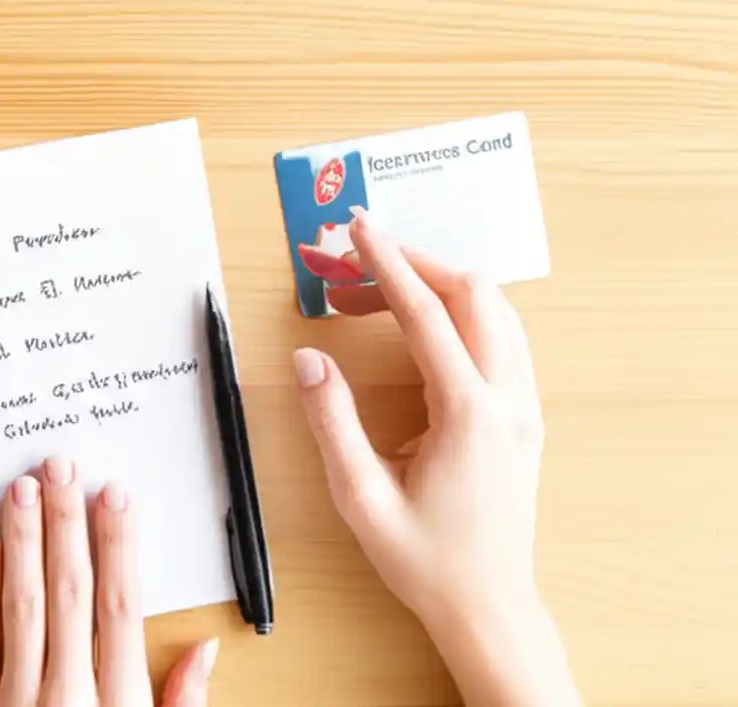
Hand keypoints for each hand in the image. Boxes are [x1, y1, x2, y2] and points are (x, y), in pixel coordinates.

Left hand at [0, 457, 219, 706]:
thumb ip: (183, 703)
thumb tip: (209, 647)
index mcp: (119, 705)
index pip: (121, 605)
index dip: (119, 544)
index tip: (115, 495)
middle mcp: (66, 697)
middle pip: (70, 591)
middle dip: (66, 522)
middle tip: (60, 468)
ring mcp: (13, 703)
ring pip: (21, 605)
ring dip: (23, 540)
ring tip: (22, 488)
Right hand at [293, 206, 579, 705]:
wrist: (487, 604)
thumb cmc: (424, 559)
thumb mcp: (360, 496)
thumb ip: (332, 421)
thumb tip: (309, 358)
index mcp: (467, 413)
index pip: (426, 313)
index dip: (386, 263)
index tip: (358, 228)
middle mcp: (506, 398)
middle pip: (471, 293)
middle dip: (412, 262)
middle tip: (353, 263)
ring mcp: (523, 405)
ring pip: (495, 309)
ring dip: (439, 283)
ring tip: (379, 286)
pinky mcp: (524, 415)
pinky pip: (503, 336)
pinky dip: (462, 309)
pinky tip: (424, 320)